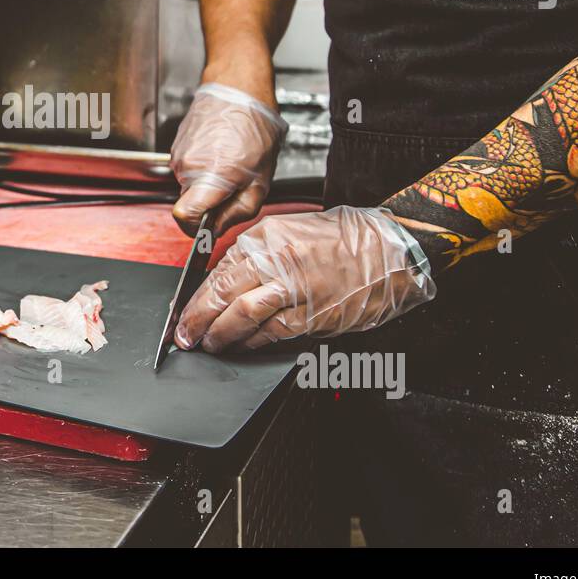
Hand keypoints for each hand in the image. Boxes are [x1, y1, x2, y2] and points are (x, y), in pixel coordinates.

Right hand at [170, 83, 287, 235]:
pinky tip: (220, 150)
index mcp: (211, 176)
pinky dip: (203, 166)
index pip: (185, 217)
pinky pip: (188, 169)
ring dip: (208, 181)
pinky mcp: (177, 146)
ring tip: (229, 160)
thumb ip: (239, 211)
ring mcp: (179, 154)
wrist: (238, 89)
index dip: (197, 229)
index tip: (210, 225)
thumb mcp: (261, 179)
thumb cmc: (255, 128)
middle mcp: (189, 166)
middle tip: (235, 182)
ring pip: (189, 186)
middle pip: (190, 203)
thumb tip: (219, 228)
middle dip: (211, 201)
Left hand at [174, 206, 435, 351]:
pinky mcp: (313, 313)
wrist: (391, 251)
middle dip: (198, 319)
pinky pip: (272, 332)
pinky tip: (242, 346)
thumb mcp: (292, 232)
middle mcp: (277, 259)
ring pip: (242, 315)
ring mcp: (295, 287)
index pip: (219, 270)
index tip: (185, 312)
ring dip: (220, 335)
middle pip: (223, 293)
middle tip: (185, 335)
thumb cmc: (345, 241)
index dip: (197, 297)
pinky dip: (252, 342)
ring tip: (209, 345)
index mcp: (268, 236)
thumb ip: (257, 256)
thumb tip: (225, 284)